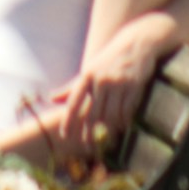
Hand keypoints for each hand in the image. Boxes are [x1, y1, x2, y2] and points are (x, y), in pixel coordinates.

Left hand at [52, 13, 179, 158]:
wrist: (136, 44)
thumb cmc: (108, 59)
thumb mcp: (89, 69)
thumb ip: (72, 86)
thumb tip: (52, 98)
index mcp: (86, 75)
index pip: (73, 102)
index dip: (68, 120)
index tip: (64, 135)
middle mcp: (100, 80)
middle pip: (92, 113)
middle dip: (88, 132)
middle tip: (86, 146)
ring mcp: (118, 83)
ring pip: (111, 115)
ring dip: (109, 129)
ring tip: (107, 140)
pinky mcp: (134, 86)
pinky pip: (127, 110)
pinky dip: (124, 121)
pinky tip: (122, 127)